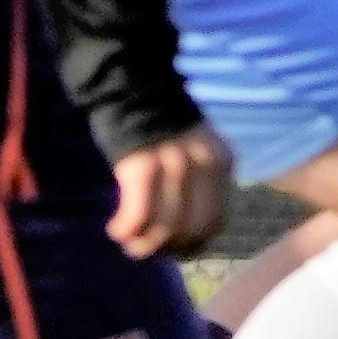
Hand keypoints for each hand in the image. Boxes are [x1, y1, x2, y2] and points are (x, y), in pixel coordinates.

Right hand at [108, 126, 232, 259]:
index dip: (194, 244)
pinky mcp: (141, 168)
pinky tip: (116, 229)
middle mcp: (203, 167)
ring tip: (129, 242)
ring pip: (165, 229)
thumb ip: (199, 186)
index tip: (173, 249)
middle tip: (147, 248)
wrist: (134, 89)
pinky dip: (126, 231)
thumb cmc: (161, 128)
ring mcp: (173, 167)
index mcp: (221, 163)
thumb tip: (187, 235)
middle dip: (168, 249)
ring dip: (144, 246)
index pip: (217, 222)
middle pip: (192, 230)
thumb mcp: (197, 154)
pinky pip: (138, 216)